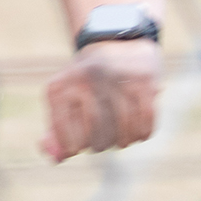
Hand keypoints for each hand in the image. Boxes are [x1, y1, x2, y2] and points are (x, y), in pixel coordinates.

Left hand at [39, 39, 160, 162]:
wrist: (115, 42)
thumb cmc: (84, 85)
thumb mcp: (63, 103)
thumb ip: (55, 135)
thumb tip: (56, 158)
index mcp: (59, 88)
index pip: (66, 137)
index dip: (74, 148)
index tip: (79, 145)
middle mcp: (84, 80)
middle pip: (96, 136)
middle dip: (100, 146)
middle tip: (102, 142)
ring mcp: (115, 78)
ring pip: (122, 130)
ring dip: (123, 142)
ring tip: (121, 140)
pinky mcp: (143, 80)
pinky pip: (145, 120)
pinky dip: (142, 133)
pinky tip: (138, 134)